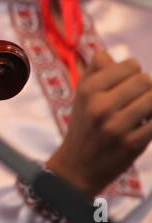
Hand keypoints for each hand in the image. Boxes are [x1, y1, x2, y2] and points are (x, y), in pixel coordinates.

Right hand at [46, 50, 151, 197]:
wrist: (78, 167)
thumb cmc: (85, 126)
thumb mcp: (81, 96)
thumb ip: (95, 70)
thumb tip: (110, 56)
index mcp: (88, 90)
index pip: (130, 65)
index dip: (134, 73)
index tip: (128, 85)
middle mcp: (100, 105)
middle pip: (145, 80)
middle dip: (147, 89)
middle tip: (138, 100)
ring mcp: (116, 125)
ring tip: (143, 112)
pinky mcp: (132, 143)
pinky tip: (146, 124)